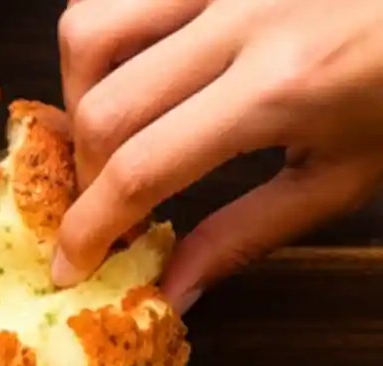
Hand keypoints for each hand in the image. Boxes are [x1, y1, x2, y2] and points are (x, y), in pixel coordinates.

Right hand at [52, 0, 382, 311]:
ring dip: (78, 90)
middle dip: (85, 174)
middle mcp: (242, 19)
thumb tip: (173, 288)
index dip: (91, 227)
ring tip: (109, 126)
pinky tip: (132, 69)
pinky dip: (104, 38)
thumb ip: (246, 232)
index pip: (142, 167)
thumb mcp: (343, 176)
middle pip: (102, 106)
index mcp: (282, 88)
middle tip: (106, 204)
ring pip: (88, 28)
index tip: (72, 264)